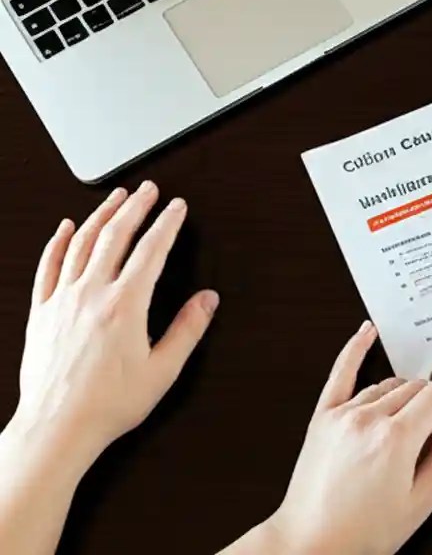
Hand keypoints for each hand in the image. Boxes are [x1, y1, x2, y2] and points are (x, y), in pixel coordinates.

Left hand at [12, 182, 218, 460]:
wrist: (57, 425)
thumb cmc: (108, 404)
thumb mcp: (162, 370)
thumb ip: (187, 330)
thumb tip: (207, 300)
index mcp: (125, 306)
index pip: (151, 251)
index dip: (167, 224)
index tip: (177, 208)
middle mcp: (91, 294)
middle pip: (115, 236)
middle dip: (135, 207)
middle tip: (148, 189)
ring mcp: (62, 300)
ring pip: (82, 243)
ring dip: (101, 215)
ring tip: (116, 197)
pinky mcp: (41, 312)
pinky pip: (48, 266)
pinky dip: (58, 242)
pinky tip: (66, 227)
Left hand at [246, 324, 431, 554]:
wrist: (308, 544)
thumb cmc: (362, 533)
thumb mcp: (419, 502)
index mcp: (398, 440)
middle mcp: (369, 419)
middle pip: (417, 389)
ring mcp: (343, 415)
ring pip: (388, 385)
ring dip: (406, 393)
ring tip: (409, 422)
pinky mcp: (322, 418)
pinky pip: (341, 374)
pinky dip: (355, 349)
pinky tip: (366, 331)